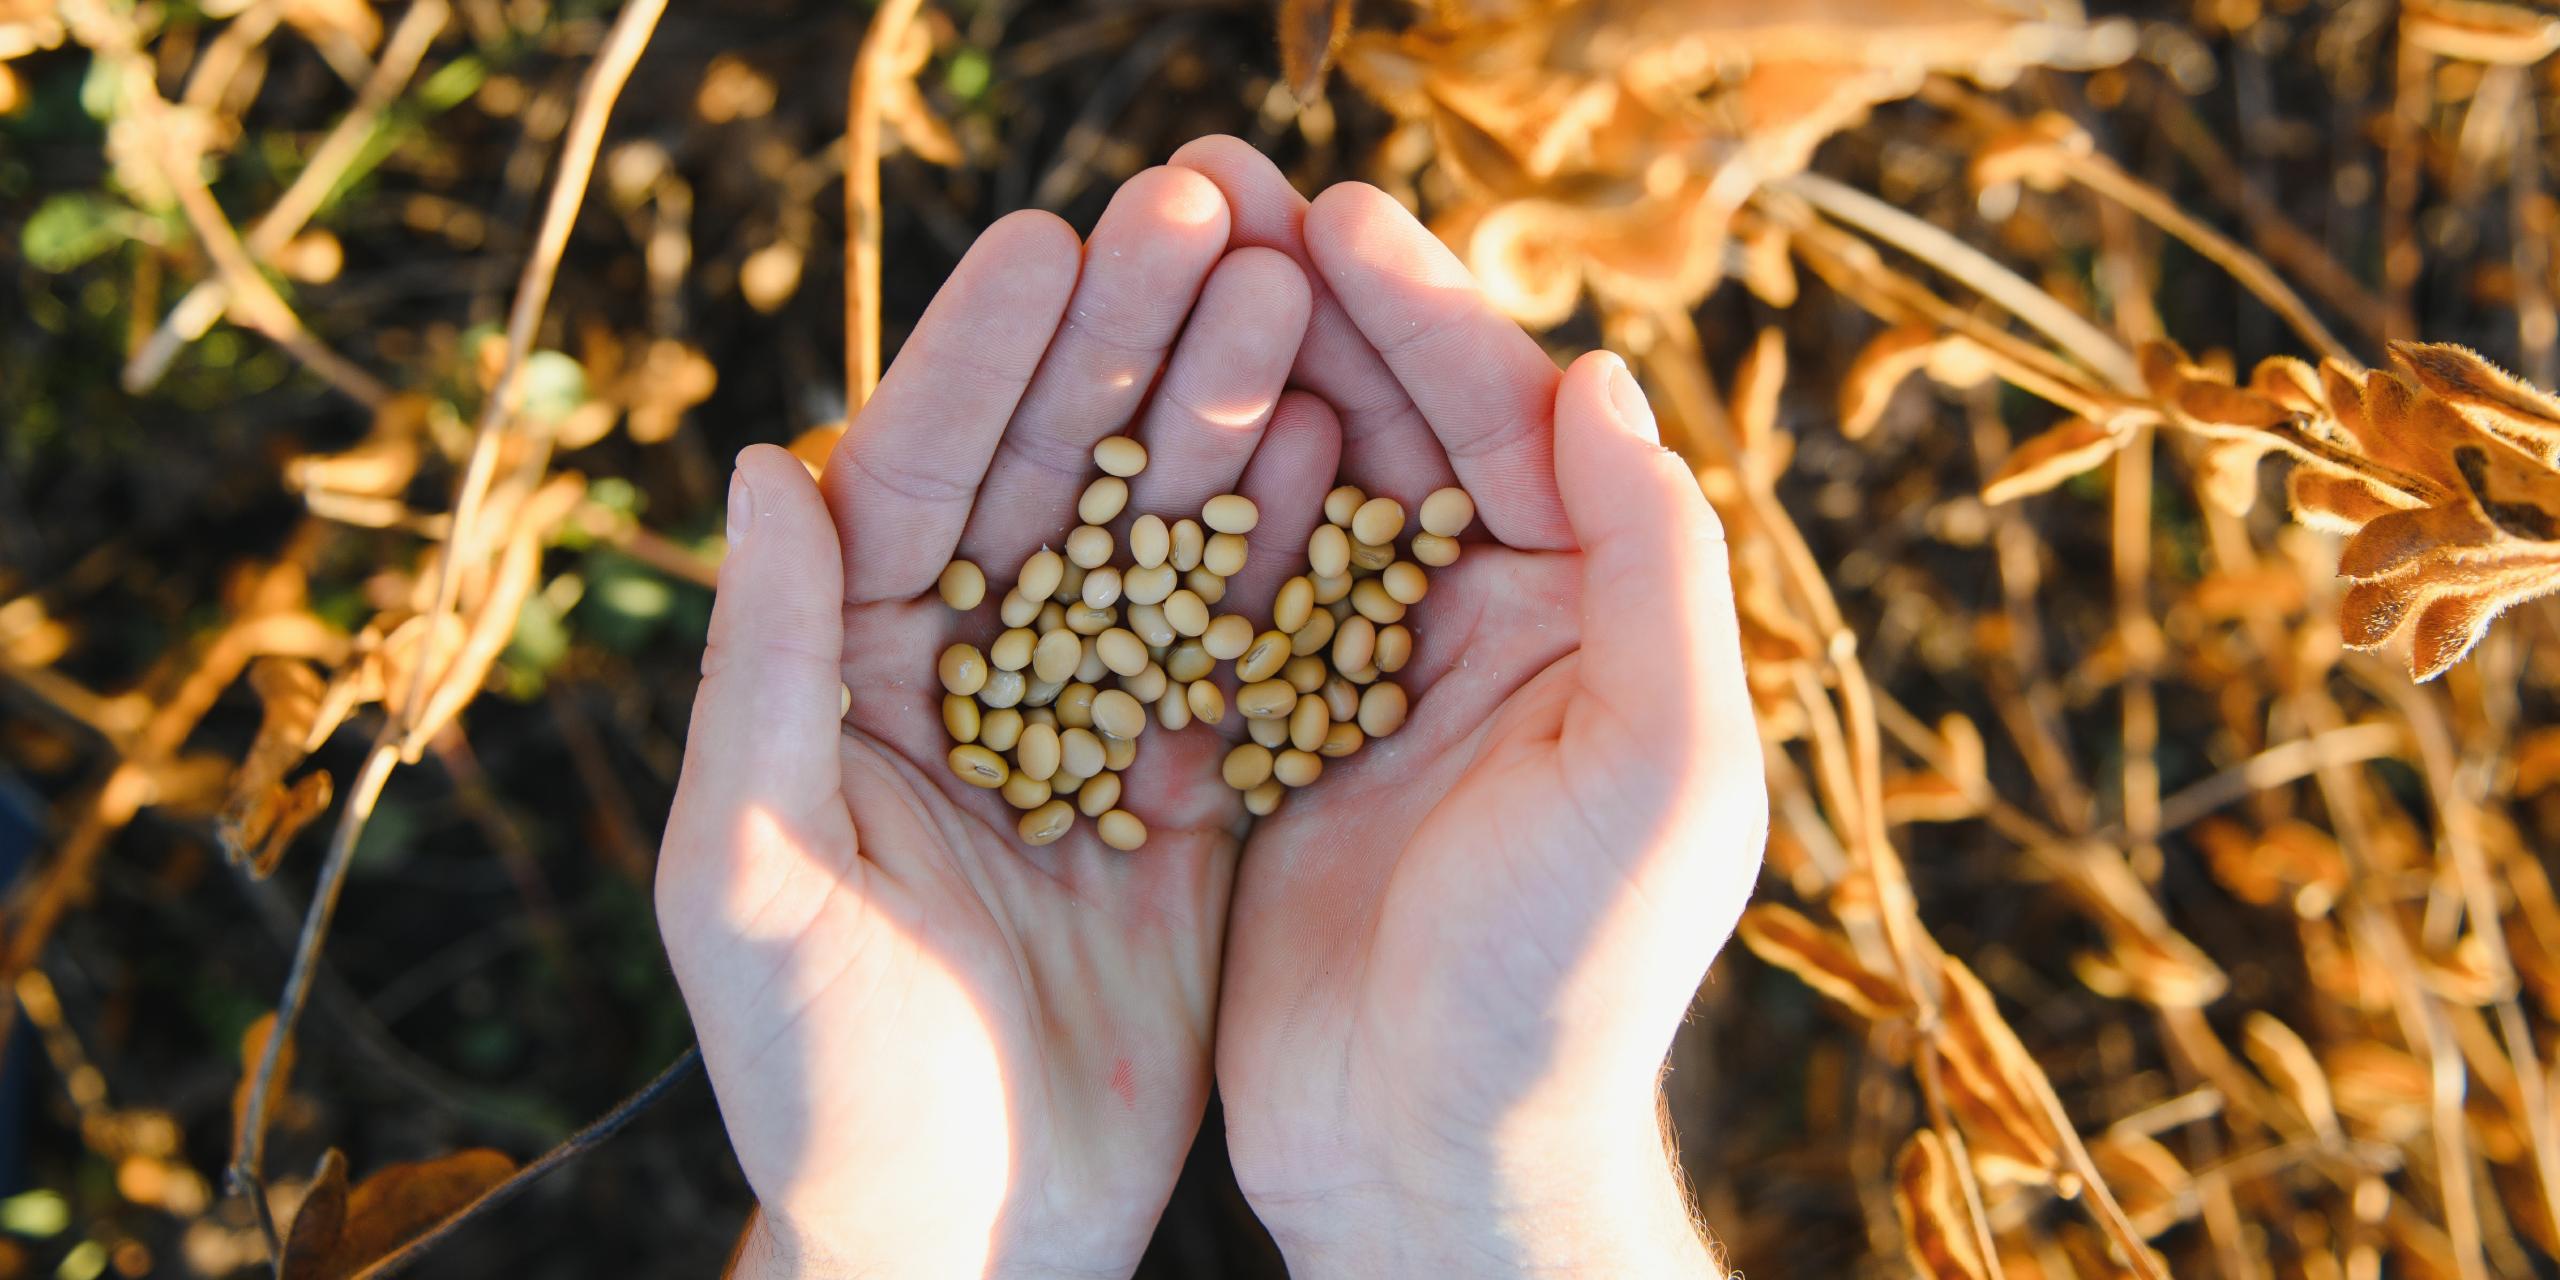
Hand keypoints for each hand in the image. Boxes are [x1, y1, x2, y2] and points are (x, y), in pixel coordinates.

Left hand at [656, 165, 1328, 1278]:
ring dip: (1222, 412)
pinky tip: (1346, 455)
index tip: (1058, 237)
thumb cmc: (820, 1078)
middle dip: (1123, 341)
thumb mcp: (751, 877)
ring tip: (1295, 289)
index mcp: (844, 676)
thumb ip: (759, 676)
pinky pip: (1235, 646)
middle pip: (1049, 474)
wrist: (960, 1233)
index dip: (982, 356)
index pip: (909, 477)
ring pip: (1156, 537)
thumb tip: (761, 466)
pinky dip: (1286, 552)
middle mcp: (961, 677)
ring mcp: (1077, 726)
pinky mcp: (1177, 795)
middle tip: (1207, 209)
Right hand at [1171, 139, 1764, 1276]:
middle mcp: (1490, 624)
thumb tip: (1603, 379)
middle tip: (1203, 183)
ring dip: (1226, 373)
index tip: (1327, 213)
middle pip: (1393, 420)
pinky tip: (1103, 430)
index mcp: (1594, 612)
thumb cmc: (1568, 981)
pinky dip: (1171, 507)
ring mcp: (1375, 676)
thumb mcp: (1662, 773)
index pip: (1508, 419)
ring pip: (1296, 486)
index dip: (1422, 310)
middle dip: (1304, 300)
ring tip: (1142, 264)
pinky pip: (1221, 591)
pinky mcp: (1275, 740)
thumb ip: (1653, 571)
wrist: (1437, 1160)